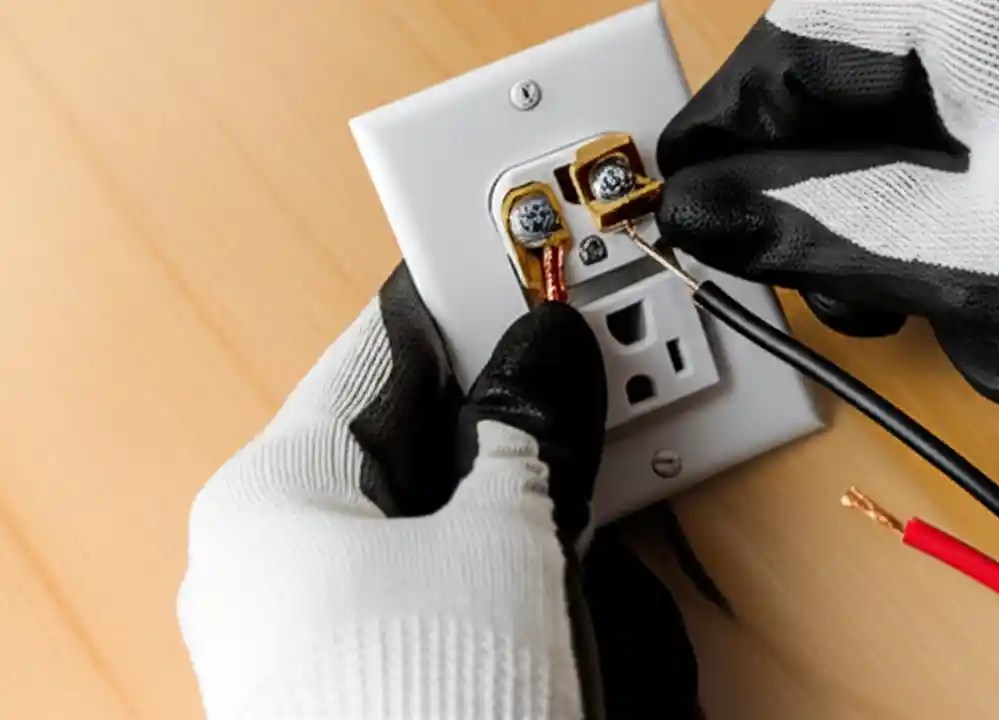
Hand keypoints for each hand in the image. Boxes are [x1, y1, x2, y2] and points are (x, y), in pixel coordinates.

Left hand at [179, 265, 699, 718]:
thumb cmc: (426, 706)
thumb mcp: (499, 538)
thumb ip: (524, 431)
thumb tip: (547, 355)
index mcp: (264, 496)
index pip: (371, 355)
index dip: (458, 310)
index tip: (520, 279)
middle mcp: (260, 557)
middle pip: (393, 435)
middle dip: (489, 404)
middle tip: (570, 367)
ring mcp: (297, 623)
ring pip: (413, 508)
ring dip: (496, 479)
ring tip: (572, 446)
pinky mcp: (343, 671)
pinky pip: (414, 572)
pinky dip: (478, 546)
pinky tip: (538, 538)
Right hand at [657, 0, 998, 415]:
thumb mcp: (956, 251)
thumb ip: (809, 222)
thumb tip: (707, 210)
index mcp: (977, 3)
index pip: (790, 42)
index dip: (727, 133)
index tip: (694, 196)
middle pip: (851, 91)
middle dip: (823, 200)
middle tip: (813, 279)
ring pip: (914, 131)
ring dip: (896, 233)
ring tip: (916, 317)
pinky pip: (982, 149)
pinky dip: (964, 227)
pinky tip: (991, 315)